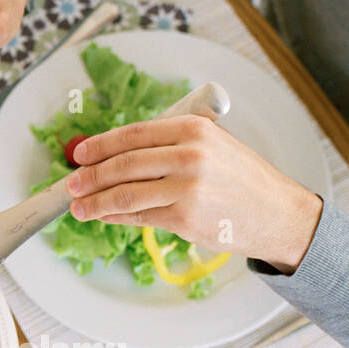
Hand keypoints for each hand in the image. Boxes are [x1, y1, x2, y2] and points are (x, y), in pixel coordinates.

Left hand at [64, 115, 323, 273]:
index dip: (100, 145)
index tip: (79, 154)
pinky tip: (102, 216)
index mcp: (192, 129)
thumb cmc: (240, 178)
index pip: (132, 134)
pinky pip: (138, 217)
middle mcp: (188, 155)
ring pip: (124, 194)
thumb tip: (116, 152)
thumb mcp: (213, 144)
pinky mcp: (184, 218)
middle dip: (89, 176)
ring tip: (77, 205)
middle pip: (122, 165)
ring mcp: (186, 188)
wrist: (278, 214)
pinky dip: (114, 217)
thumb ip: (170, 143)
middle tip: (70, 183)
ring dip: (94, 201)